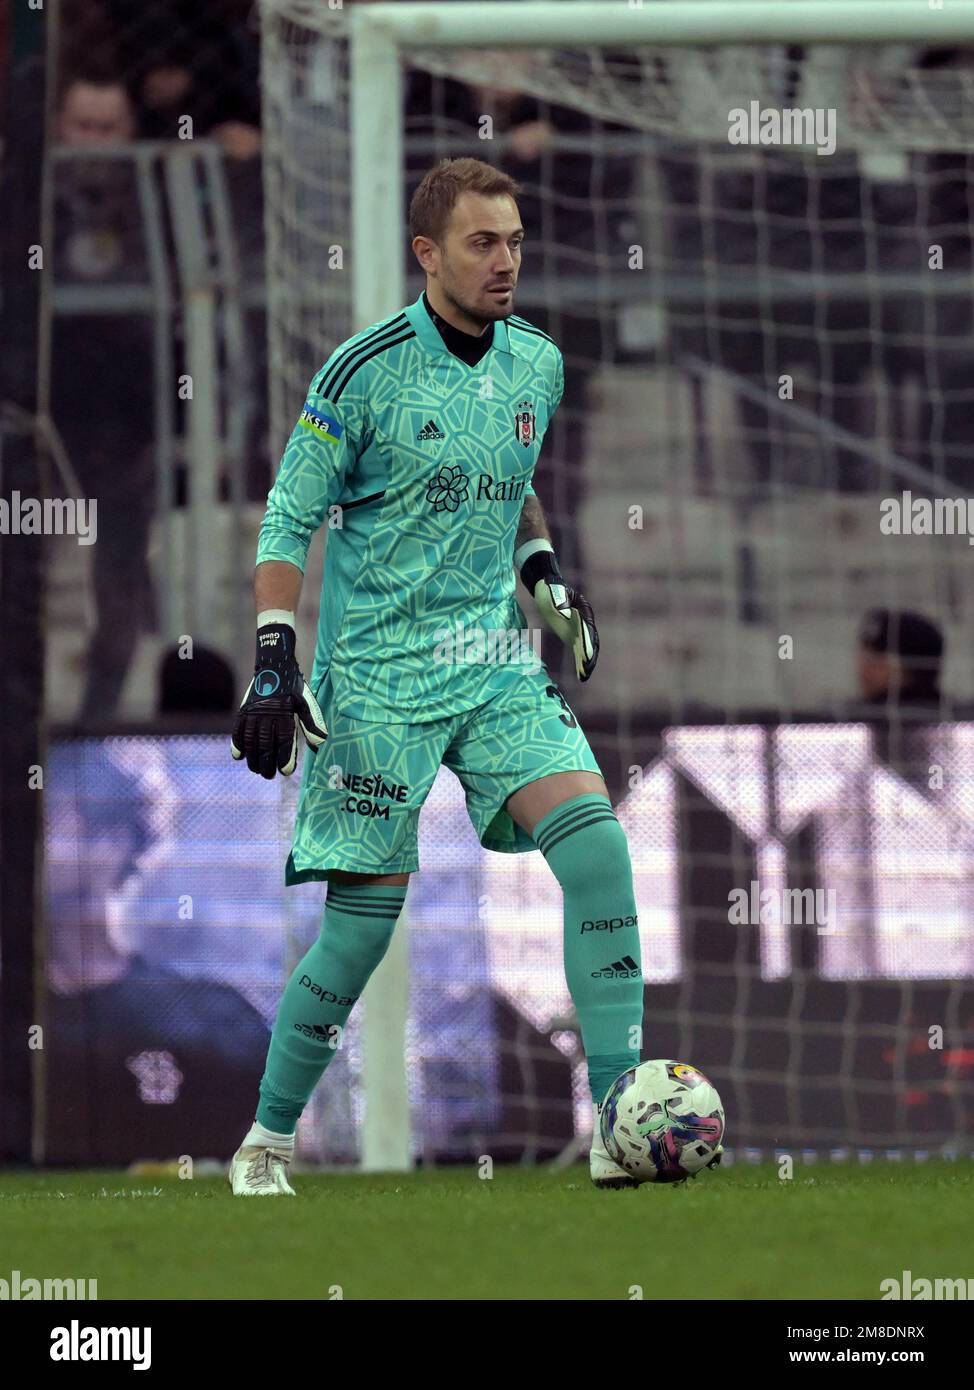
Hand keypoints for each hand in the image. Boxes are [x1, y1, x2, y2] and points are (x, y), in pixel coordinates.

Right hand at [231, 623, 326, 777]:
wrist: (274, 665)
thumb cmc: (293, 687)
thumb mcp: (305, 702)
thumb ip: (312, 723)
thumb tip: (320, 742)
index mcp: (284, 714)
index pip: (283, 742)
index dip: (284, 759)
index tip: (285, 771)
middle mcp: (266, 715)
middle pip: (264, 746)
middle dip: (267, 764)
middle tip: (270, 775)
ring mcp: (253, 713)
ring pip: (250, 742)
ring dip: (252, 758)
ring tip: (257, 770)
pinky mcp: (243, 711)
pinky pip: (238, 731)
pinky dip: (237, 744)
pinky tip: (239, 756)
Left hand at [521, 547, 598, 681]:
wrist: (547, 586)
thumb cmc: (550, 587)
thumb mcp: (553, 592)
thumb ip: (560, 600)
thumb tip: (566, 612)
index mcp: (583, 610)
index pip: (587, 629)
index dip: (587, 643)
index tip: (586, 655)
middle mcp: (585, 621)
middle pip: (590, 641)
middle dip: (589, 657)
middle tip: (586, 670)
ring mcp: (580, 629)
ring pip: (586, 648)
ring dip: (586, 662)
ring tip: (584, 676)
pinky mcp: (572, 635)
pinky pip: (578, 650)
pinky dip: (580, 661)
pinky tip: (580, 674)